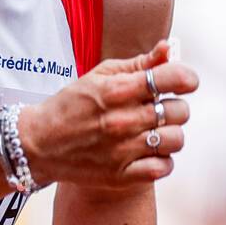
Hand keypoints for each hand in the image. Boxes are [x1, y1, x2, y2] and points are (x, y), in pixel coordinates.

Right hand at [19, 39, 196, 190]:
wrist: (39, 143)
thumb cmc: (71, 104)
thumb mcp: (100, 76)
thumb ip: (138, 64)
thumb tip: (168, 49)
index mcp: (117, 91)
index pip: (171, 78)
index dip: (186, 78)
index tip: (185, 81)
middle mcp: (122, 121)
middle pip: (179, 111)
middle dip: (175, 106)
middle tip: (160, 108)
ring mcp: (122, 151)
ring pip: (176, 140)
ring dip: (171, 134)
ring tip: (156, 131)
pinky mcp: (121, 176)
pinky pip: (163, 168)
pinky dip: (162, 159)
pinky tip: (150, 151)